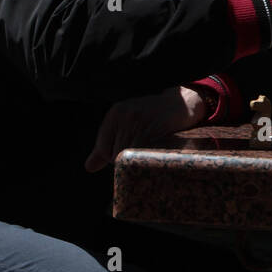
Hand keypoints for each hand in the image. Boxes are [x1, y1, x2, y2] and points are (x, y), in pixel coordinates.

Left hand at [85, 85, 206, 171]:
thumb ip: (105, 145)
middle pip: (115, 153)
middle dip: (125, 160)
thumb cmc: (152, 117)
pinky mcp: (154, 126)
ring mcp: (140, 119)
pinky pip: (143, 151)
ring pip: (129, 154)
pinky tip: (153, 152)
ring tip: (147, 153)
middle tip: (140, 155)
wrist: (182, 104)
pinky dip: (146, 157)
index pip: (103, 148)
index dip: (113, 158)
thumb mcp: (126, 124)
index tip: (126, 156)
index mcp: (116, 112)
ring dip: (137, 160)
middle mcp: (125, 113)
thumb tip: (88, 167)